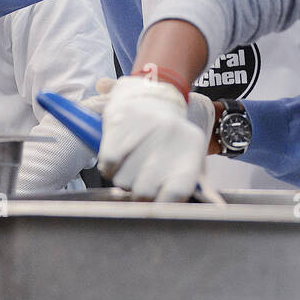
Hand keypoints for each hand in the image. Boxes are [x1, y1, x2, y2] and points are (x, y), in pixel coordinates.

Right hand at [97, 76, 207, 200]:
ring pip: (123, 181)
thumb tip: (182, 209)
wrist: (153, 90)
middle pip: (144, 192)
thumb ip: (185, 181)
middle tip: (140, 179)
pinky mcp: (120, 121)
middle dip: (139, 191)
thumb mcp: (188, 153)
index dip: (162, 205)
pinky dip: (109, 166)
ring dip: (123, 177)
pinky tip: (119, 155)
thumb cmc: (170, 132)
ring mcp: (144, 128)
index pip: (177, 193)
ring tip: (131, 161)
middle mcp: (169, 137)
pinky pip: (108, 164)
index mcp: (190, 148)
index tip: (155, 203)